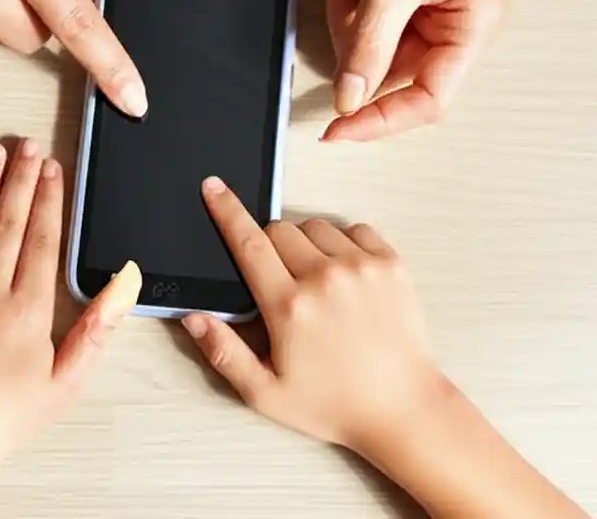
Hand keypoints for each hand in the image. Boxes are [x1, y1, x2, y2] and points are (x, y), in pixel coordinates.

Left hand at [0, 140, 141, 517]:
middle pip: (6, 224)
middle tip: (24, 144)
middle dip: (18, 180)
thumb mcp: (67, 381)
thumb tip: (122, 286)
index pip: (42, 240)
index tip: (52, 169)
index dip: (48, 199)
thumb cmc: (5, 419)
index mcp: (28, 308)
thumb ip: (96, 330)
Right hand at [182, 178, 587, 518]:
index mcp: (288, 307)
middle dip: (269, 246)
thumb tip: (193, 317)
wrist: (402, 408)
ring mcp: (361, 267)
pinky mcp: (391, 264)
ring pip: (315, 226)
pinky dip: (343, 243)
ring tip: (315, 282)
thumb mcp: (266, 393)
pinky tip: (344, 275)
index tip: (214, 187)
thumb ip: (224, 353)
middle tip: (280, 282)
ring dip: (306, 244)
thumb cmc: (334, 404)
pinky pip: (355, 229)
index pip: (247, 242)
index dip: (226, 211)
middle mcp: (324, 278)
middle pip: (279, 229)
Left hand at [324, 0, 506, 140]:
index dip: (379, 120)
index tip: (335, 131)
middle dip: (353, 31)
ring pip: (369, 42)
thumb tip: (351, 99)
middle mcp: (458, 24)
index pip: (427, 99)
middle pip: (389, 70)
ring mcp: (432, 11)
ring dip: (348, 1)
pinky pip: (366, 14)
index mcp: (473, 25)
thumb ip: (371, 41)